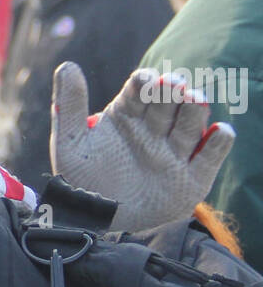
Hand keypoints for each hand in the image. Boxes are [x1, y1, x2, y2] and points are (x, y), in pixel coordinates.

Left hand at [50, 61, 235, 230]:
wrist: (94, 221)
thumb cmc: (80, 180)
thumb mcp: (70, 144)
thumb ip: (69, 106)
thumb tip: (67, 66)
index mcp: (128, 114)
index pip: (142, 89)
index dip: (146, 82)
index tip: (145, 82)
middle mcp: (154, 129)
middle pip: (169, 102)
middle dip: (172, 92)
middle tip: (172, 86)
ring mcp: (174, 152)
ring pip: (191, 123)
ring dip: (195, 109)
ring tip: (194, 100)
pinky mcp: (191, 178)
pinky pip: (211, 156)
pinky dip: (218, 142)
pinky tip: (219, 132)